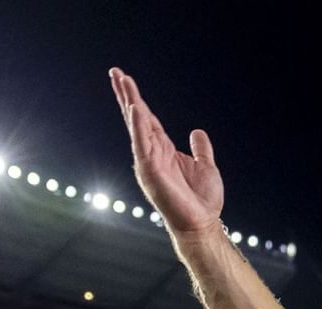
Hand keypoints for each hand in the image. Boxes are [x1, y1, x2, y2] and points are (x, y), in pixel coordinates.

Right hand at [108, 68, 223, 240]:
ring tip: (121, 80)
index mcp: (164, 150)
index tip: (125, 79)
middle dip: (126, 94)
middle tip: (115, 72)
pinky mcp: (151, 171)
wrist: (202, 224)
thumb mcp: (205, 167)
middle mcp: (153, 153)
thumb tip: (197, 131)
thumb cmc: (202, 201)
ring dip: (129, 102)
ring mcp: (149, 161)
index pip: (147, 119)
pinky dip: (139, 126)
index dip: (137, 99)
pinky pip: (142, 144)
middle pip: (136, 118)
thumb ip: (200, 150)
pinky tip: (135, 108)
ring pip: (136, 126)